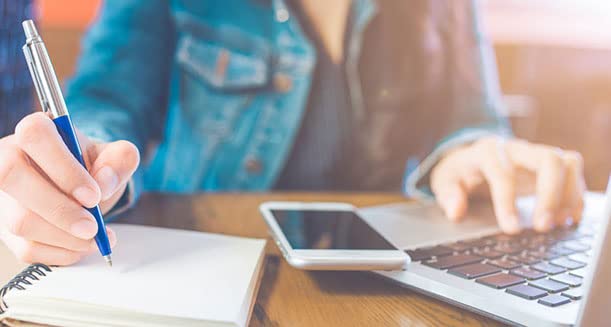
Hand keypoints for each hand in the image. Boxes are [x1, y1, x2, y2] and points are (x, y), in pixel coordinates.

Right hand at [0, 113, 139, 264]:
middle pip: (12, 177)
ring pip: (19, 220)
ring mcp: (3, 195)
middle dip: (60, 210)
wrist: (83, 189)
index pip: (35, 136)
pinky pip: (27, 247)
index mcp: (37, 130)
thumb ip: (119, 161)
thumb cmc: (93, 168)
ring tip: (95, 236)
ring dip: (64, 237)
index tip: (93, 195)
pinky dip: (61, 252)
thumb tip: (104, 181)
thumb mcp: (114, 158)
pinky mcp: (5, 226)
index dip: (63, 169)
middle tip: (93, 227)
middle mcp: (8, 157)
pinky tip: (80, 244)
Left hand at [431, 136, 584, 233]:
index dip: (507, 202)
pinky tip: (568, 218)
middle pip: (547, 159)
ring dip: (569, 195)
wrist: (470, 157)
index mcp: (487, 152)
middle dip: (550, 195)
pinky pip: (573, 171)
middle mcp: (516, 148)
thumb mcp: (444, 181)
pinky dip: (577, 195)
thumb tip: (455, 211)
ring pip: (567, 162)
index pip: (502, 172)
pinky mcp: (551, 164)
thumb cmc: (459, 172)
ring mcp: (536, 154)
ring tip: (558, 223)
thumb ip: (447, 195)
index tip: (512, 229)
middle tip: (542, 227)